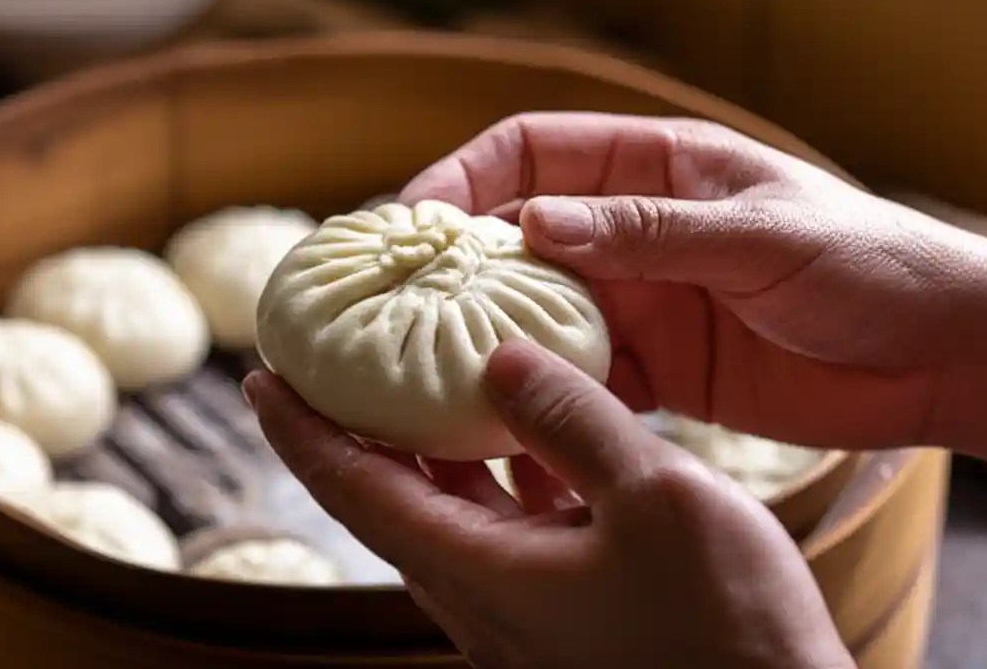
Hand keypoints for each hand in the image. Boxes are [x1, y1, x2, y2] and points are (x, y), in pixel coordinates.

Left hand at [243, 342, 855, 668]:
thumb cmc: (727, 629)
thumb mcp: (656, 497)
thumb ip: (570, 419)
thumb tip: (495, 356)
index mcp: (476, 572)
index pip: (350, 490)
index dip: (298, 430)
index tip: (259, 376)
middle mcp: (479, 599)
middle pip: (385, 501)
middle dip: (351, 429)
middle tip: (335, 360)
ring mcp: (519, 612)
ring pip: (446, 514)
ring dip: (426, 448)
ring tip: (421, 378)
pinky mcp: (561, 616)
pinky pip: (501, 531)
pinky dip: (495, 475)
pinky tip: (527, 432)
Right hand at [399, 112, 986, 467]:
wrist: (934, 357)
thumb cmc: (866, 264)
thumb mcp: (758, 235)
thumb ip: (649, 231)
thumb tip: (534, 222)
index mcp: (655, 170)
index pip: (534, 150)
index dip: (465, 175)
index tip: (415, 220)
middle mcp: (631, 233)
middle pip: (515, 235)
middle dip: (456, 265)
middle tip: (399, 308)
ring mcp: (638, 302)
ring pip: (535, 311)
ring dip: (490, 336)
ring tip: (436, 371)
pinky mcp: (653, 370)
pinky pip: (577, 377)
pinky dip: (541, 395)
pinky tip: (510, 419)